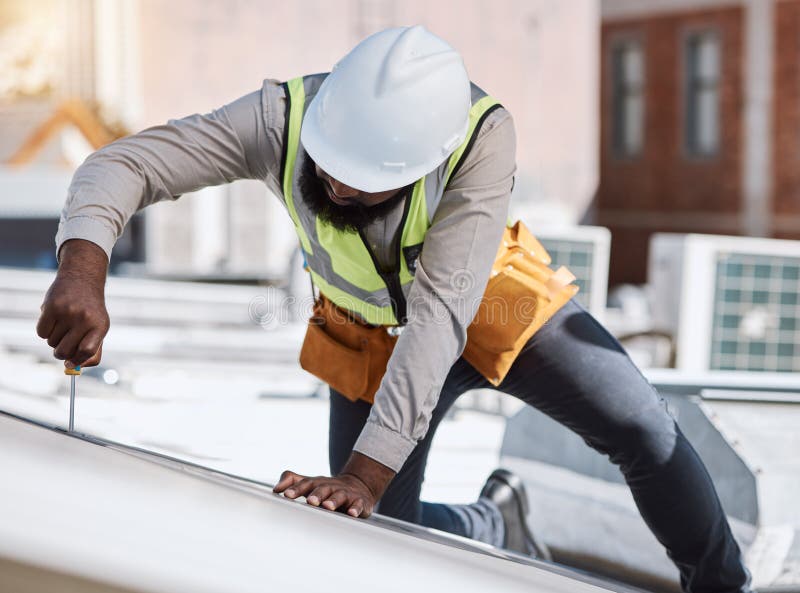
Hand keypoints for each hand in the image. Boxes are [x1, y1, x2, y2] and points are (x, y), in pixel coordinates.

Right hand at [36, 239, 109, 367]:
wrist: (82, 279)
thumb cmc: (90, 310)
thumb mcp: (98, 327)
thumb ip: (90, 349)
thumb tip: (71, 367)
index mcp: (101, 326)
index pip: (88, 352)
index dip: (78, 361)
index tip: (71, 362)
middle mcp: (85, 319)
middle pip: (65, 352)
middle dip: (61, 353)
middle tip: (63, 344)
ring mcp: (68, 312)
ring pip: (51, 343)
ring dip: (54, 338)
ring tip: (63, 324)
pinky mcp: (52, 307)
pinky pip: (41, 333)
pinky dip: (44, 331)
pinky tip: (53, 319)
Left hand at [274, 471, 376, 516]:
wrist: (358, 486)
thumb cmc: (327, 488)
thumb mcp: (310, 483)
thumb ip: (292, 481)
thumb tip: (275, 488)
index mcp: (317, 483)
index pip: (306, 484)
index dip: (296, 489)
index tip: (287, 495)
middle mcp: (331, 487)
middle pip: (323, 489)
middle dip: (317, 495)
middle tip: (310, 501)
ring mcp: (346, 494)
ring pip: (340, 496)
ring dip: (334, 501)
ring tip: (328, 506)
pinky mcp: (360, 501)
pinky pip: (358, 505)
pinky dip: (356, 509)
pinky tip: (352, 513)